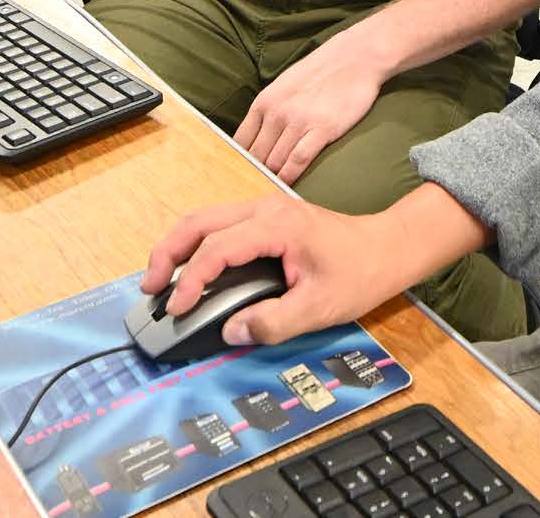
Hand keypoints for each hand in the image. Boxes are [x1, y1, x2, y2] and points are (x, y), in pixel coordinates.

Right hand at [143, 194, 405, 347]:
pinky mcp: (266, 220)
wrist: (388, 247)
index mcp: (276, 225)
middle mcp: (263, 209)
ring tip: (162, 282)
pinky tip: (192, 271)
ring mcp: (263, 210)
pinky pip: (220, 226)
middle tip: (150, 289)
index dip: (192, 280)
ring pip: (205, 219)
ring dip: (179, 247)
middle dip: (168, 253)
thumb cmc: (360, 272)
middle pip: (198, 222)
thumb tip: (231, 331)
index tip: (179, 309)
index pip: (217, 248)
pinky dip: (197, 245)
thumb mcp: (319, 307)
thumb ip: (273, 322)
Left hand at [234, 30, 390, 184]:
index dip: (238, 163)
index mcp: (264, 102)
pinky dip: (290, 177)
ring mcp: (298, 121)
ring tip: (273, 192)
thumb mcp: (284, 86)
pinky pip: (298, 160)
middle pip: (256, 156)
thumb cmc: (321, 73)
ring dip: (273, 179)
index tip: (242, 175)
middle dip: (255, 175)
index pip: (239, 142)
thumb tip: (257, 139)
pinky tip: (289, 186)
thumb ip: (269, 110)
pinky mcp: (322, 128)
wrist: (355, 58)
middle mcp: (276, 112)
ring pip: (274, 162)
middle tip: (258, 189)